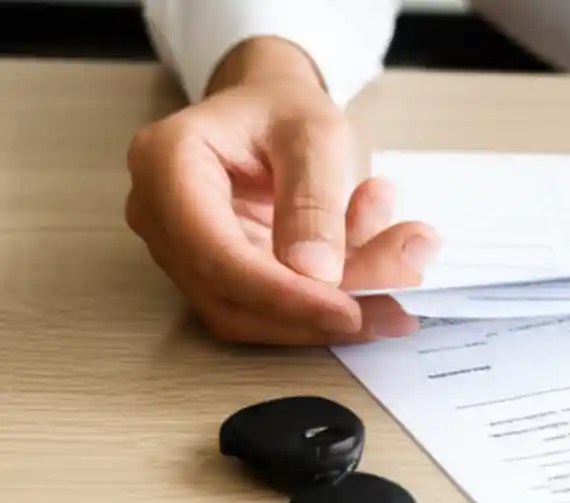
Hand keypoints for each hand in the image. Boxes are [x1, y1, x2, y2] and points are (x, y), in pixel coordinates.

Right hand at [126, 38, 434, 344]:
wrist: (270, 109)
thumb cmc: (283, 109)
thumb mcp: (314, 131)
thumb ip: (314, 198)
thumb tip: (318, 275)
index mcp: (167, 165)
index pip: (216, 256)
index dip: (284, 297)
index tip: (351, 312)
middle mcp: (160, 216)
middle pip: (231, 298)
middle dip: (317, 314)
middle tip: (397, 308)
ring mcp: (184, 251)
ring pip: (255, 316)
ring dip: (330, 314)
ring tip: (399, 274)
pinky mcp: (219, 275)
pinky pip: (273, 310)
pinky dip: (329, 302)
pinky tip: (374, 261)